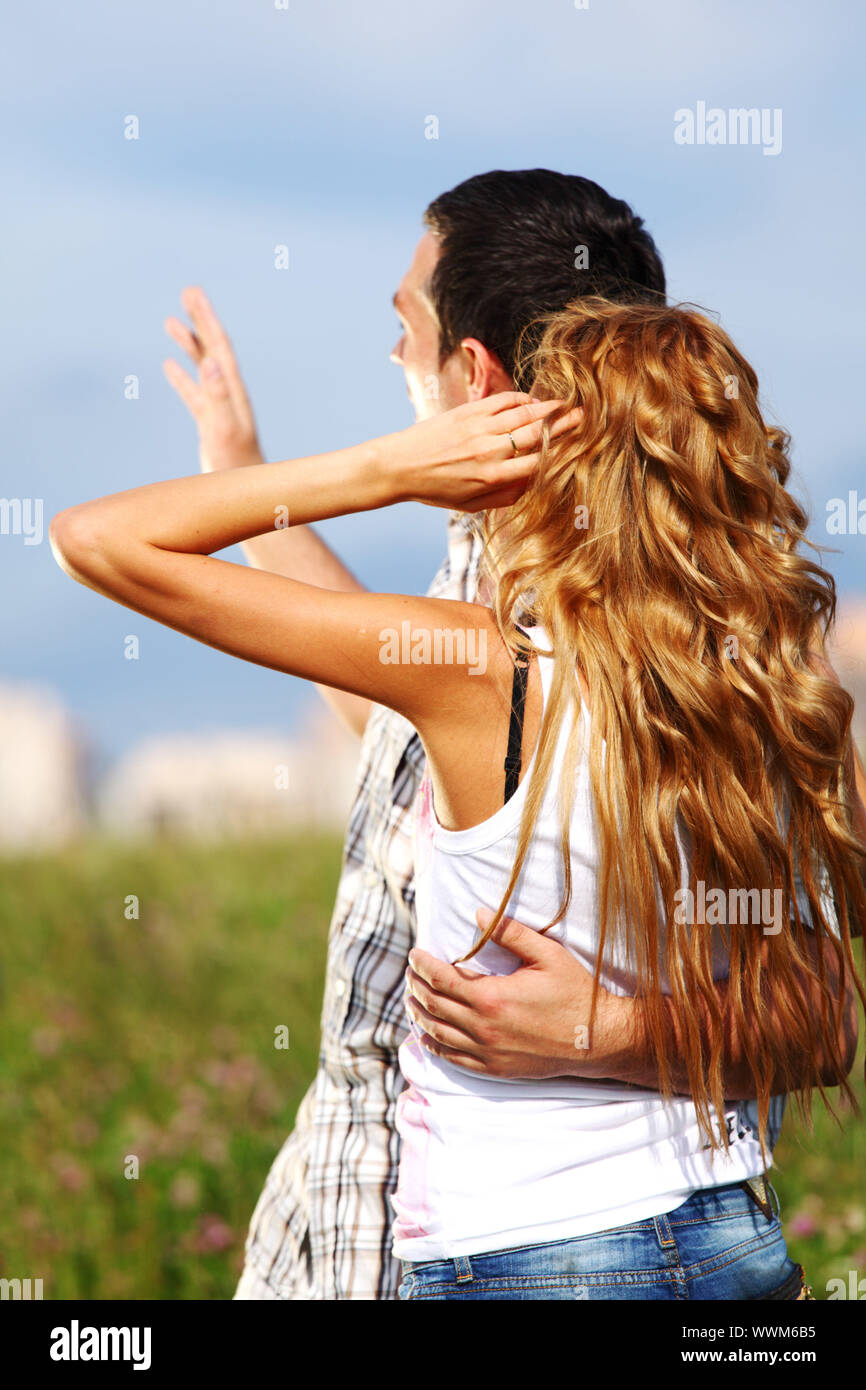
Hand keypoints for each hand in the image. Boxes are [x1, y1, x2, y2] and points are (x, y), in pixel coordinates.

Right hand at [163, 286, 263, 473]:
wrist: (245, 492)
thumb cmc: (236, 465)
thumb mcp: (225, 429)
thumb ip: (219, 397)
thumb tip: (212, 363)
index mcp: (232, 390)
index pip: (219, 346)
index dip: (207, 318)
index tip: (193, 293)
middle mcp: (227, 394)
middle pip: (212, 348)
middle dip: (200, 319)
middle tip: (187, 292)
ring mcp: (218, 408)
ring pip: (201, 366)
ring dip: (188, 343)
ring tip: (170, 322)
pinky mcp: (209, 423)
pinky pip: (193, 392)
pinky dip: (181, 376)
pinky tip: (169, 365)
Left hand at [382, 393, 582, 511]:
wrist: (398, 466)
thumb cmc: (435, 489)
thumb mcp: (471, 505)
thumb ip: (505, 497)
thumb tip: (533, 486)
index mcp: (494, 478)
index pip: (540, 463)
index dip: (563, 453)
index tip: (582, 447)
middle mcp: (491, 452)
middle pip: (538, 435)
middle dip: (565, 426)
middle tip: (586, 417)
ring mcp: (480, 429)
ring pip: (524, 414)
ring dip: (549, 408)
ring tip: (567, 404)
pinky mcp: (468, 412)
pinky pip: (502, 401)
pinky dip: (521, 399)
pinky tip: (532, 400)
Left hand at [404, 907, 622, 1079]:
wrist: (599, 1039)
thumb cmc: (576, 993)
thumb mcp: (547, 954)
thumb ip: (510, 933)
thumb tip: (478, 914)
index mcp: (492, 997)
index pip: (442, 979)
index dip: (423, 965)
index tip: (415, 953)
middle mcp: (484, 1028)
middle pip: (435, 1004)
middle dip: (418, 985)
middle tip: (411, 972)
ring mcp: (488, 1052)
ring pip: (439, 1033)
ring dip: (420, 1014)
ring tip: (412, 999)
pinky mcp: (496, 1069)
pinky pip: (454, 1059)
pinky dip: (435, 1046)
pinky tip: (428, 1035)